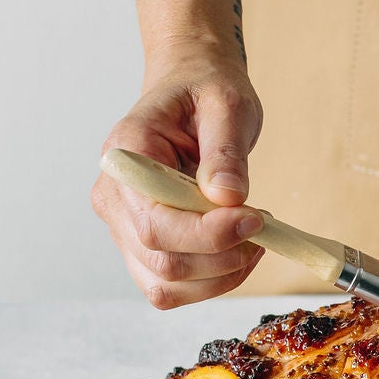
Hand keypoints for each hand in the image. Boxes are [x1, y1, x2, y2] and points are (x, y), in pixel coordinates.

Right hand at [92, 0, 266, 307]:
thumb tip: (228, 198)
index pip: (154, 220)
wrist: (191, 91)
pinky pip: (171, 287)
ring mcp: (124, 226)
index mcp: (125, 155)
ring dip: (220, 277)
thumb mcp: (226, 103)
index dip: (208, 233)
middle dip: (222, 258)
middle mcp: (114, 196)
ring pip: (165, 285)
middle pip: (160, 261)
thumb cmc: (204, 91)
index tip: (256, 219)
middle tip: (264, 228)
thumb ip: (225, 149)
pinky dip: (212, 281)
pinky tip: (238, 252)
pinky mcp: (143, 246)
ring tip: (255, 239)